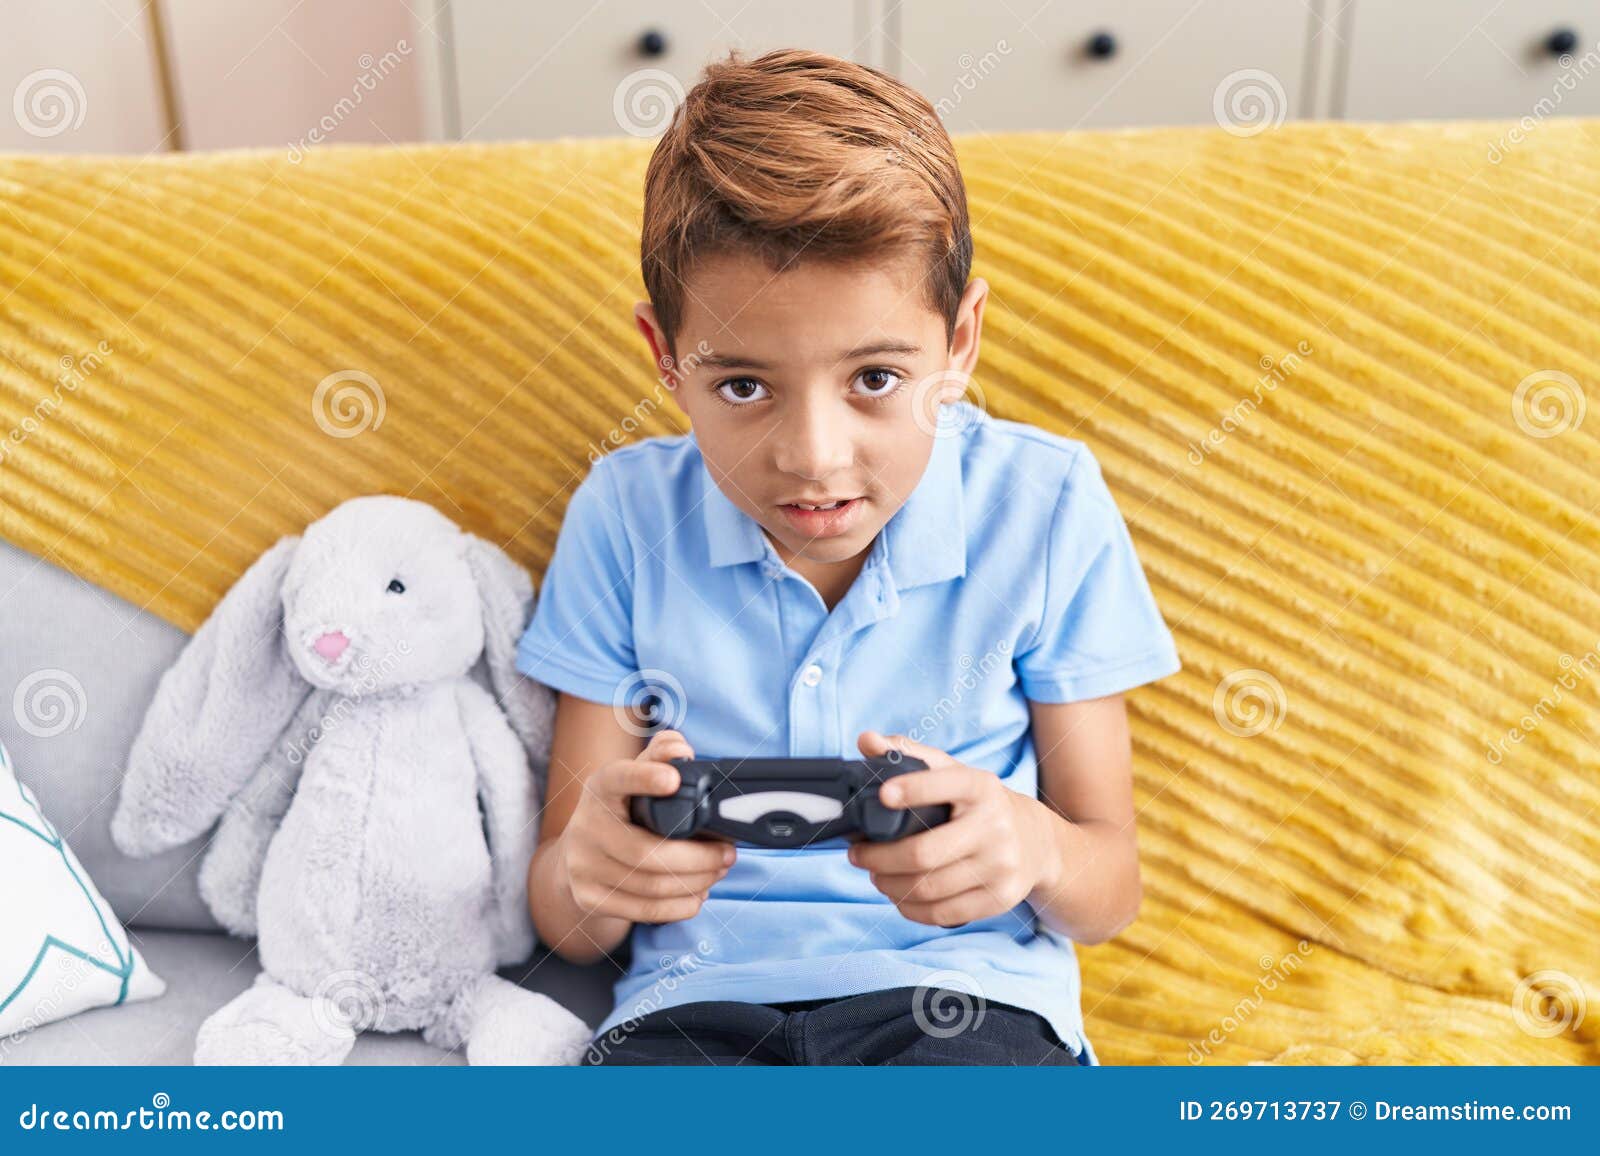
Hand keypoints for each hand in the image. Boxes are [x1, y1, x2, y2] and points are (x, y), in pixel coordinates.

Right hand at [556, 729, 734, 923]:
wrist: (577, 857)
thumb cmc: (621, 811)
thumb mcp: (635, 777)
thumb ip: (660, 756)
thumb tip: (682, 750)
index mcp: (600, 788)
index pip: (619, 778)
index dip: (644, 778)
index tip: (674, 780)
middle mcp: (586, 827)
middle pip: (646, 852)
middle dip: (698, 857)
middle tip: (728, 853)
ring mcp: (584, 867)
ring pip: (651, 886)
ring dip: (696, 882)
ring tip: (719, 871)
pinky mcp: (590, 899)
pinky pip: (645, 910)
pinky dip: (681, 905)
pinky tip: (699, 893)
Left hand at [848, 731, 1058, 926]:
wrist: (1034, 841)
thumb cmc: (977, 803)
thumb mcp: (951, 772)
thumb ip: (907, 753)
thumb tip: (865, 741)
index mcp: (980, 786)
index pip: (943, 784)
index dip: (911, 789)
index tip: (882, 795)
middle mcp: (995, 825)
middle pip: (923, 852)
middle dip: (878, 858)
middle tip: (858, 855)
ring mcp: (1000, 865)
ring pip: (928, 888)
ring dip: (888, 885)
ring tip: (875, 876)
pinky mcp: (1000, 898)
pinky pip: (943, 914)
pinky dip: (910, 909)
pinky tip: (898, 897)